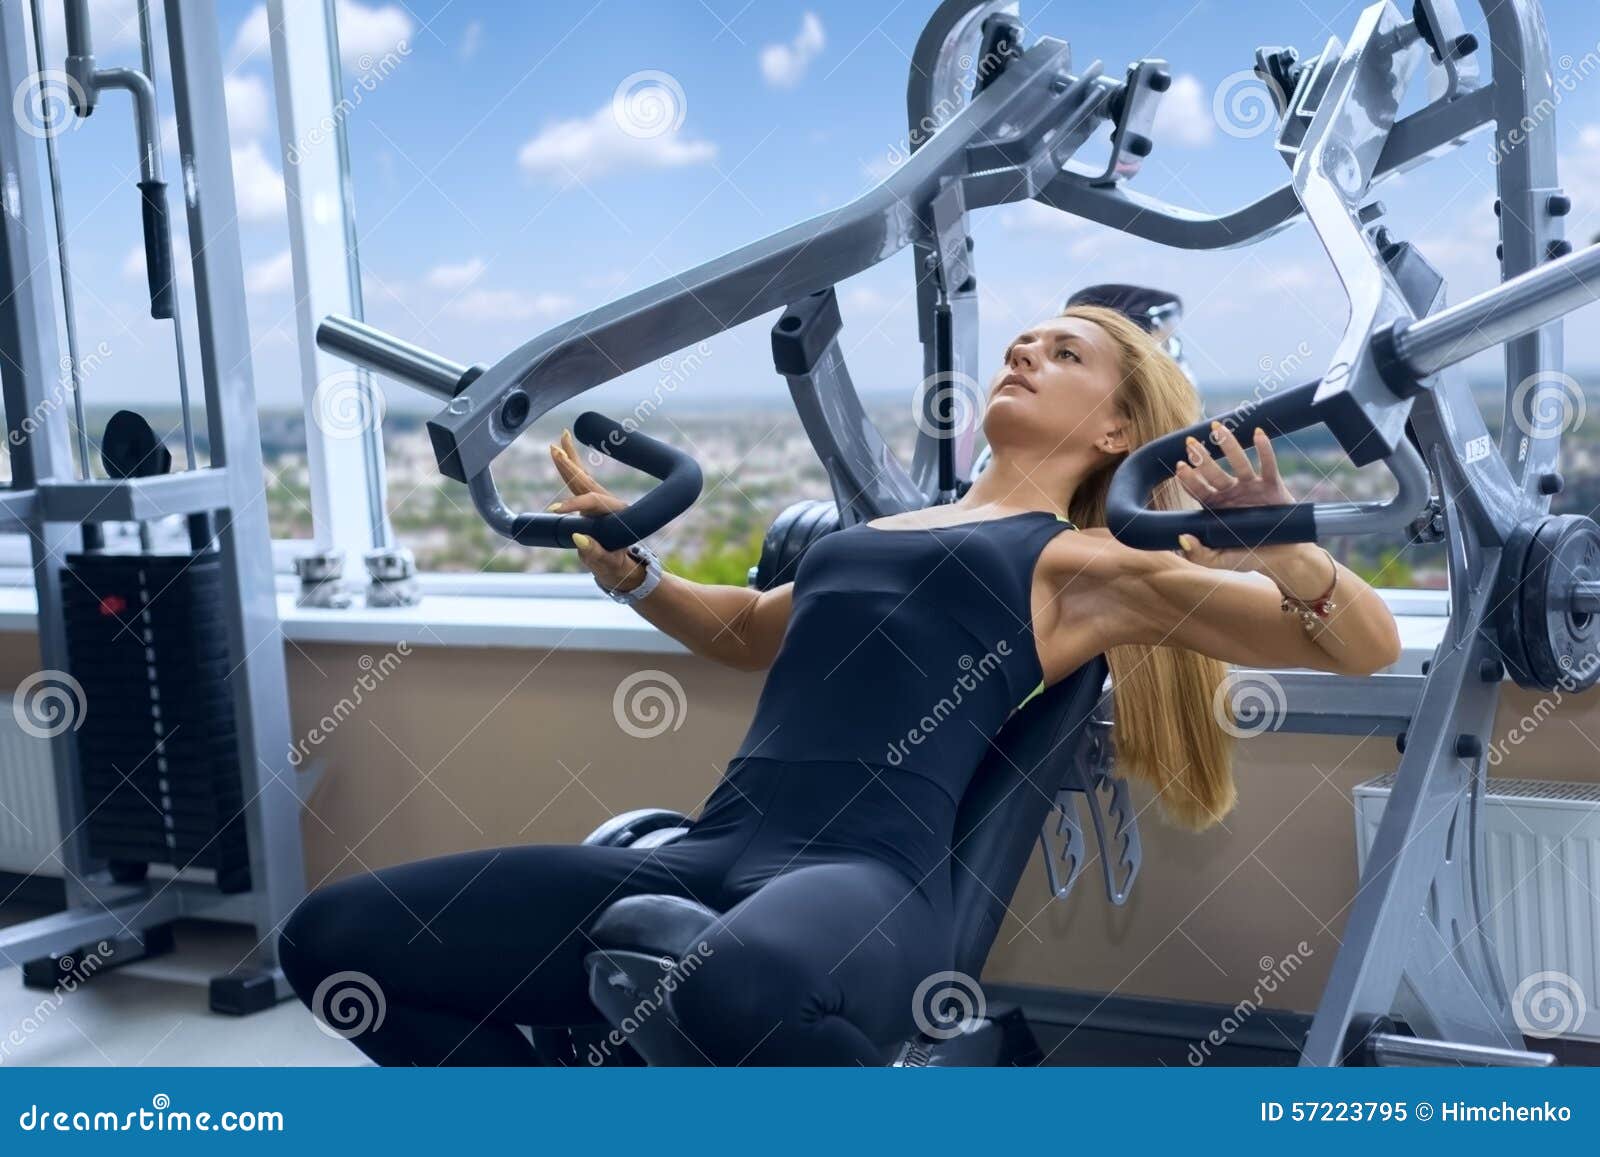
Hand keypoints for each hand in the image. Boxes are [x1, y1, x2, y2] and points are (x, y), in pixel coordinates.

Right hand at [547, 428, 642, 590]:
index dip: (573, 505)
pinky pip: (580, 480)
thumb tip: (578, 538)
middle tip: (555, 449)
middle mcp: (609, 503)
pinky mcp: (592, 501)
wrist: (621, 566)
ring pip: (583, 476)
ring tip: (559, 440)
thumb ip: (595, 552)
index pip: (591, 503)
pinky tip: (563, 450)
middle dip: (570, 467)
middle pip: (587, 482)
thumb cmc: (613, 566)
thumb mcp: (606, 563)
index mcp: (616, 515)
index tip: (554, 510)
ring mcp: (601, 501)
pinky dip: (571, 466)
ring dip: (570, 459)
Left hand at [1173, 421, 1297, 571]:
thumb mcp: (1220, 561)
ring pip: (1238, 462)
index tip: (1180, 467)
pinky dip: (1264, 448)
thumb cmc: (1248, 555)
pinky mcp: (1273, 485)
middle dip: (1202, 458)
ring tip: (1218, 428)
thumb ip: (1199, 554)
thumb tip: (1182, 539)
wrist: (1282, 558)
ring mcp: (1251, 487)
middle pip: (1213, 472)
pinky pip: (1268, 464)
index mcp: (1214, 507)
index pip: (1198, 489)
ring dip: (1228, 444)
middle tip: (1190, 443)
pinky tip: (1258, 433)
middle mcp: (1230, 492)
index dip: (1189, 478)